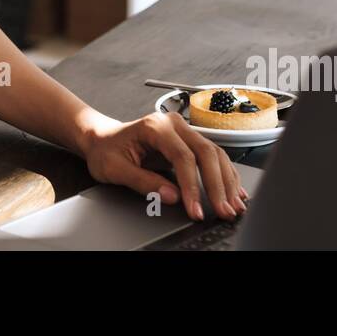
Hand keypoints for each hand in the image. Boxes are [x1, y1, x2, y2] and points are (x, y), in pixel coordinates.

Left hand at [78, 111, 248, 221]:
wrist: (102, 138)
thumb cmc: (106, 150)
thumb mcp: (115, 169)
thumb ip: (144, 182)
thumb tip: (172, 196)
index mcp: (156, 126)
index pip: (183, 157)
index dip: (193, 186)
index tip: (196, 209)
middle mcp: (173, 124)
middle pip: (206, 153)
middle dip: (218, 185)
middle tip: (225, 211)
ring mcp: (183, 130)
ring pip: (215, 153)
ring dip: (227, 181)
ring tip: (234, 205)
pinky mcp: (188, 140)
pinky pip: (213, 155)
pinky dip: (225, 174)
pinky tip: (233, 190)